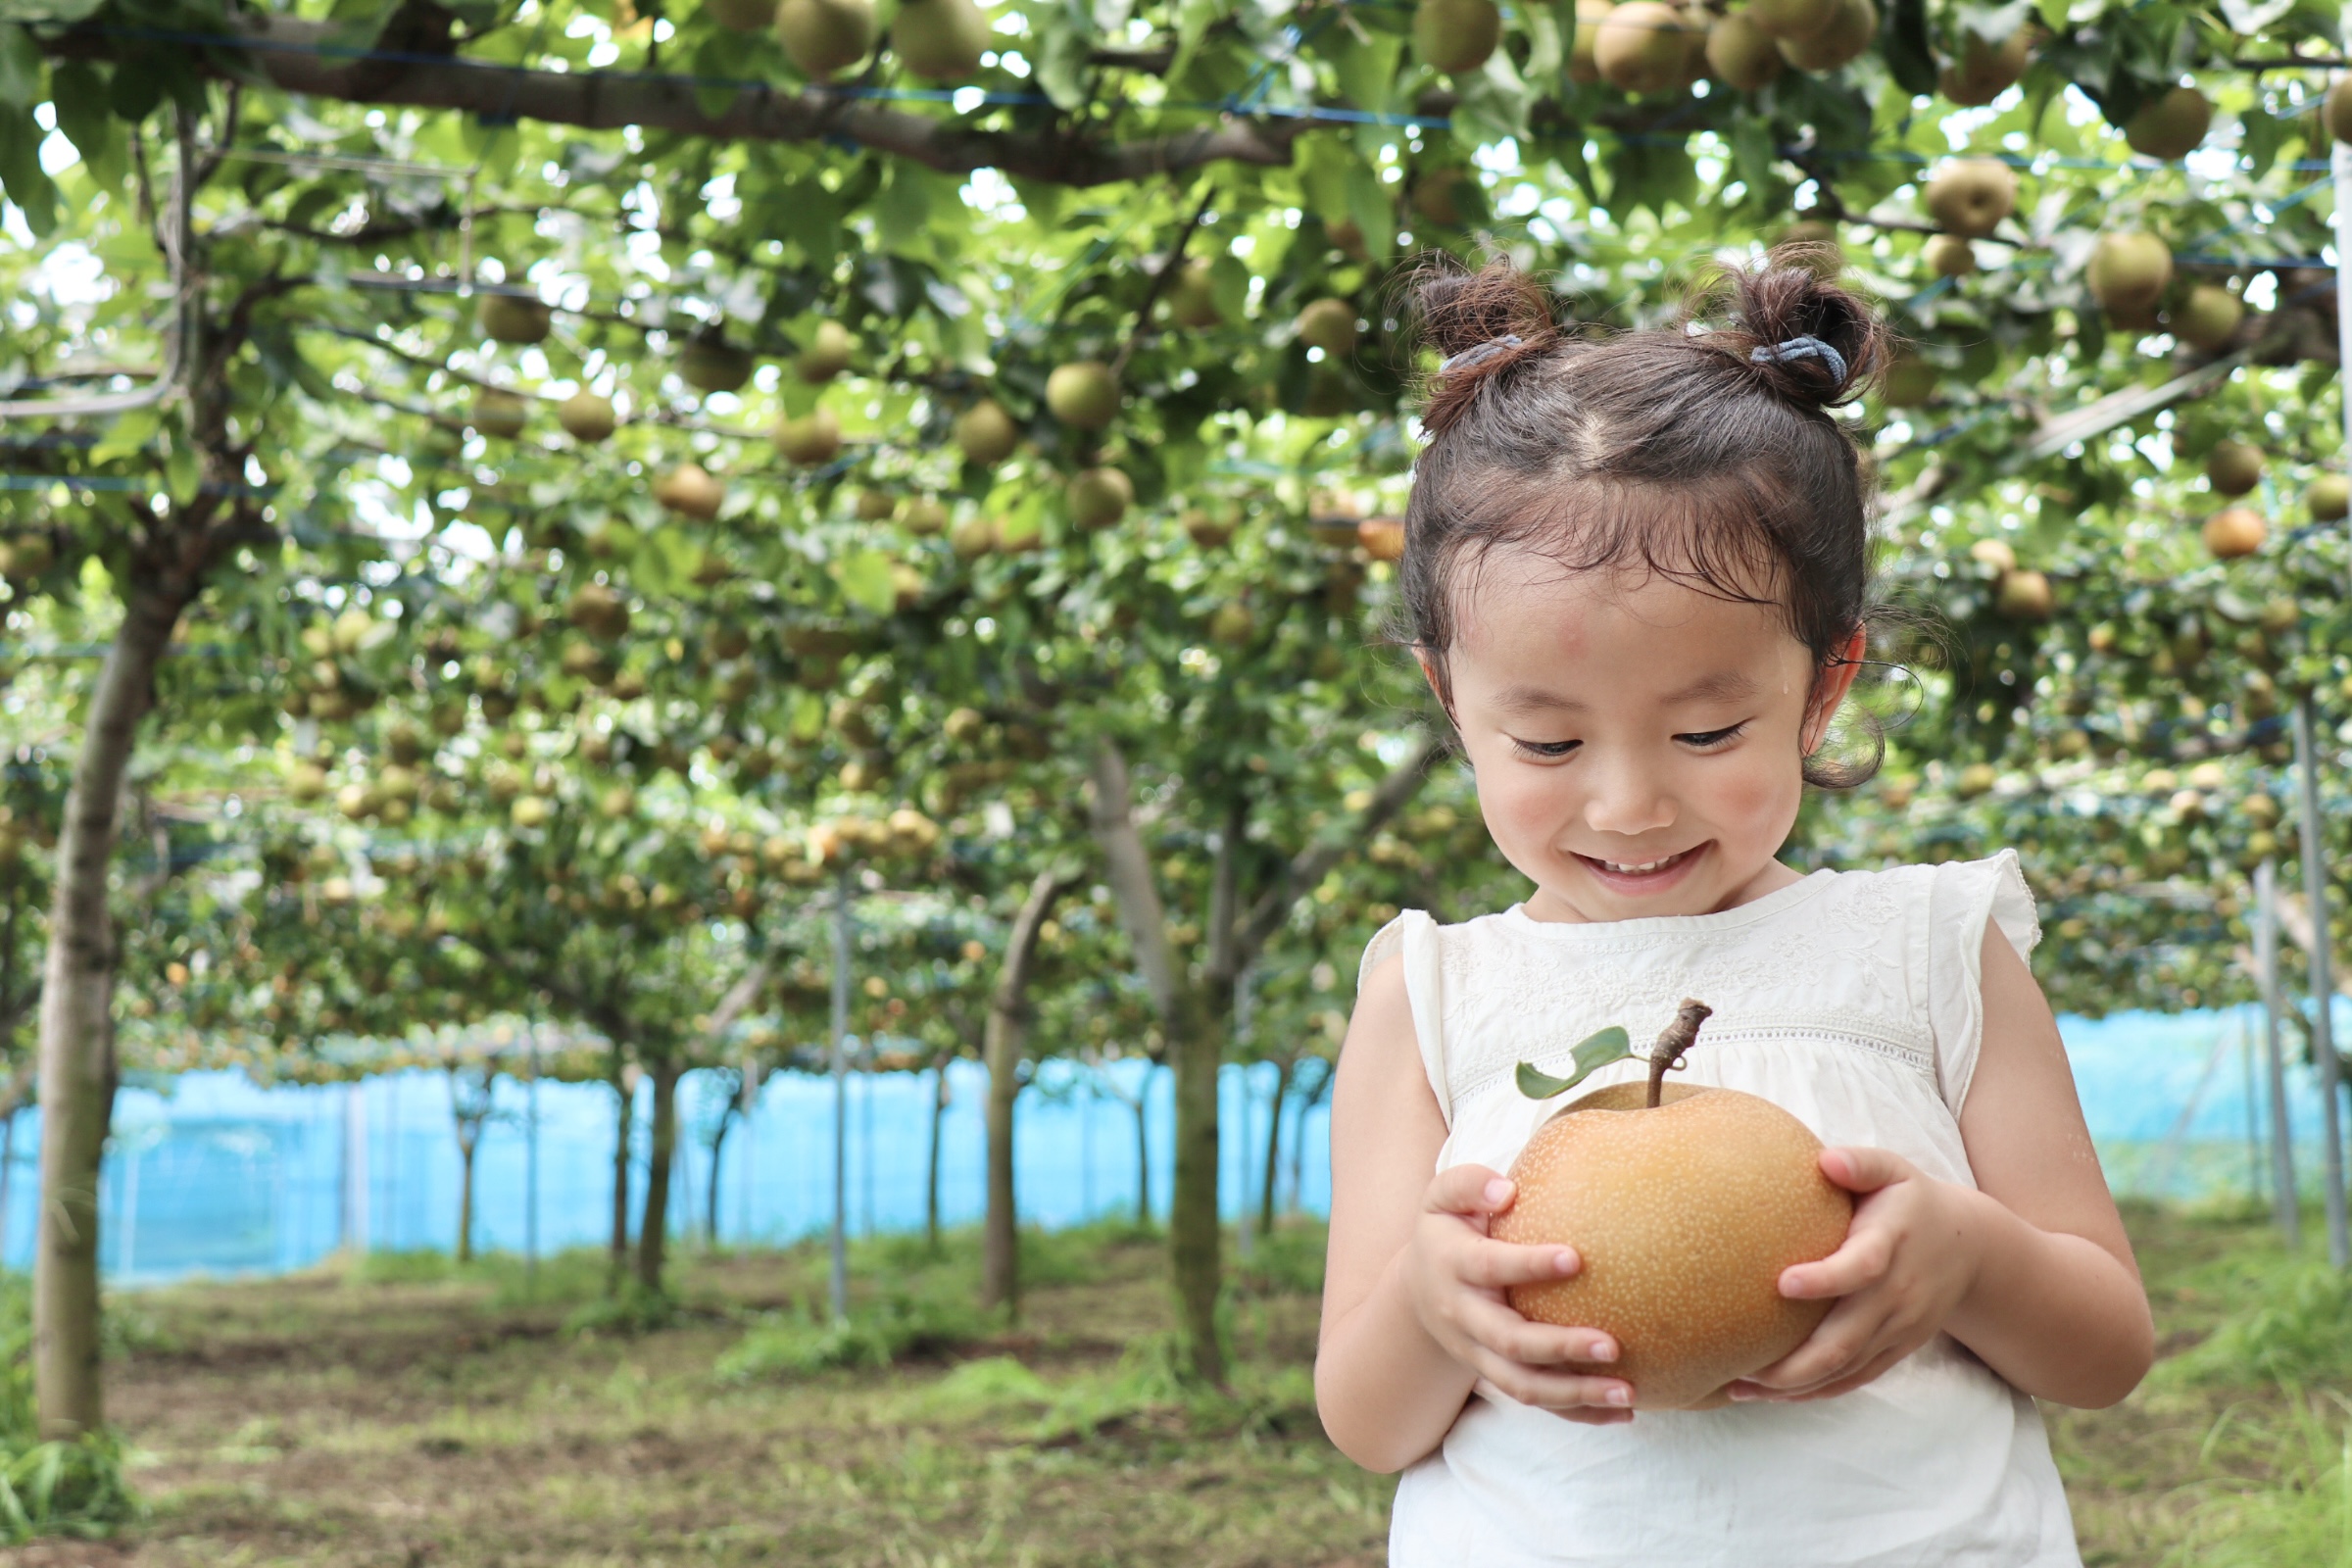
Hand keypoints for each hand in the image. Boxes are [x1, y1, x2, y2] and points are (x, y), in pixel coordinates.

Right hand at [1404, 1163, 1636, 1423]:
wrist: (1417, 1291)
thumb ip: (1468, 1184)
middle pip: (1510, 1342)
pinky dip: (1580, 1413)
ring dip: (1576, 1393)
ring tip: (1629, 1393)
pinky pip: (1538, 1403)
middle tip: (1613, 1344)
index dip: (1530, 1265)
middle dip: (1561, 1347)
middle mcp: (1463, 1317)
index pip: (1490, 1267)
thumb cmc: (1447, 1231)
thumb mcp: (1441, 1198)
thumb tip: (1507, 1190)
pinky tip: (1625, 1413)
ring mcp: (1479, 1354)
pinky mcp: (1497, 1376)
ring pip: (1524, 1386)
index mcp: (1452, 1266)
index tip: (1576, 1258)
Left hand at [1725, 1146, 1984, 1404]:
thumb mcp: (1893, 1171)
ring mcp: (1897, 1329)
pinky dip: (1815, 1392)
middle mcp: (1896, 1295)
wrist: (1970, 1250)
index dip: (1825, 1279)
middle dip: (1791, 1362)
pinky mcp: (1896, 1349)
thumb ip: (1861, 1163)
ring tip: (1739, 1387)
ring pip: (1844, 1369)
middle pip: (1844, 1339)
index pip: (1861, 1268)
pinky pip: (1855, 1379)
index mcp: (1891, 1245)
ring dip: (1793, 1385)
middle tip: (1739, 1367)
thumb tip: (1827, 1160)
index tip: (1782, 1283)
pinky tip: (1773, 1394)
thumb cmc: (1911, 1202)